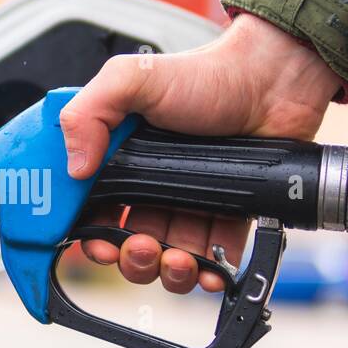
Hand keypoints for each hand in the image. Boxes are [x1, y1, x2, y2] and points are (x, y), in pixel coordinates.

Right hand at [60, 13, 340, 291]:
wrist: (272, 81)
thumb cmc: (207, 75)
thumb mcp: (131, 79)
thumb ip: (88, 112)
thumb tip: (74, 168)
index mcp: (122, 159)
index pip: (93, 210)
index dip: (91, 234)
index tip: (96, 242)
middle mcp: (153, 184)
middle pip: (128, 242)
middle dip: (130, 258)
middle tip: (139, 246)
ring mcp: (192, 202)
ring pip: (168, 257)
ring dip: (168, 271)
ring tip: (177, 259)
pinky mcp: (229, 214)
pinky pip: (215, 258)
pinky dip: (210, 273)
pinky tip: (210, 271)